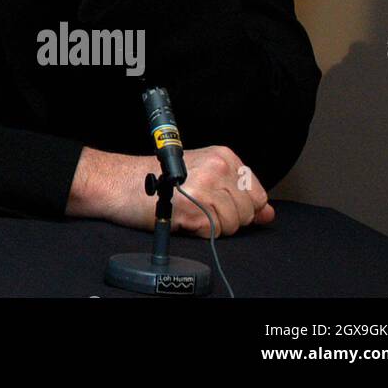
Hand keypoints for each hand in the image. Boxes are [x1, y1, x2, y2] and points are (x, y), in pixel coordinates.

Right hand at [68, 145, 274, 236]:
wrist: (119, 183)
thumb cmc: (155, 178)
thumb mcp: (201, 176)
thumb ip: (238, 193)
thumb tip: (268, 213)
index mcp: (223, 156)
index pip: (257, 193)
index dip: (241, 205)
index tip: (218, 202)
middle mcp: (218, 168)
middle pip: (248, 211)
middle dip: (227, 217)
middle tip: (197, 204)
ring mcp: (208, 188)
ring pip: (234, 225)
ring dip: (212, 225)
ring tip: (188, 209)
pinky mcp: (195, 209)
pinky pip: (215, 233)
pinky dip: (199, 231)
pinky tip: (183, 216)